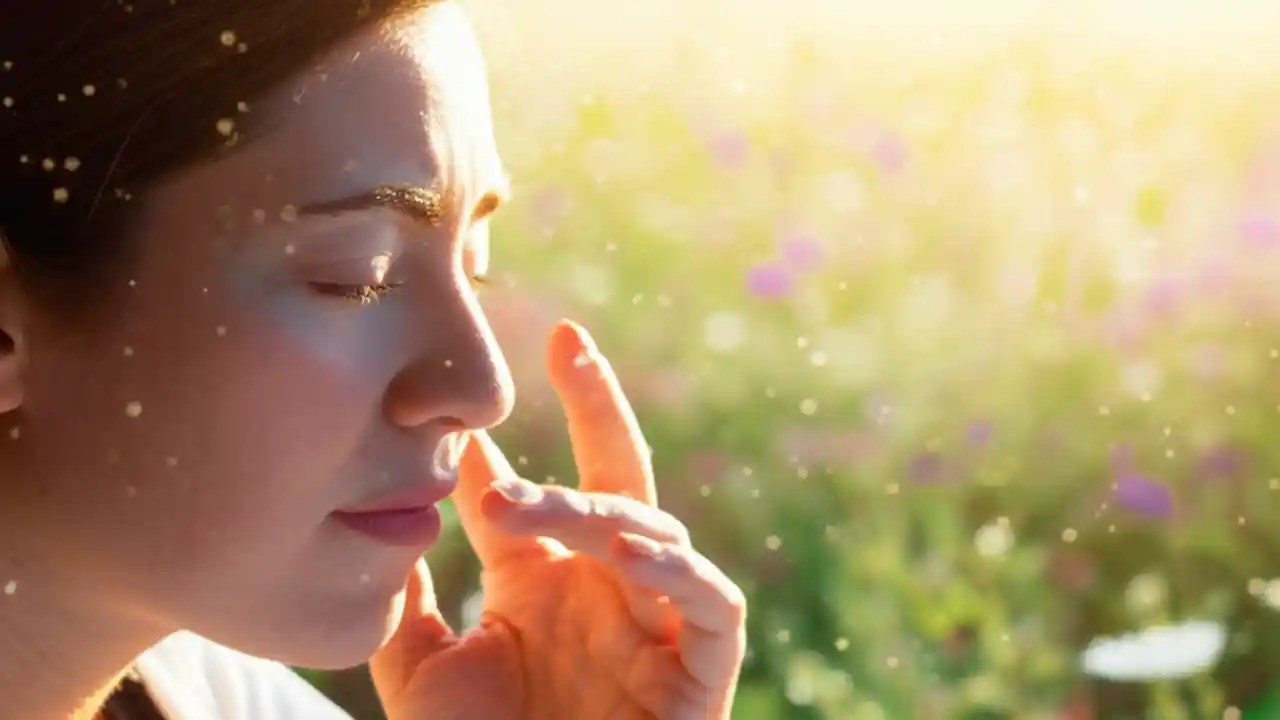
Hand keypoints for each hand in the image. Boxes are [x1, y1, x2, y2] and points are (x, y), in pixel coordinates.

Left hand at [369, 320, 745, 719]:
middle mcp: (603, 589)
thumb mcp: (424, 676)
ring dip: (591, 511)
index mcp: (543, 586)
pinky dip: (678, 571)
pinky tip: (627, 549)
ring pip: (648, 531)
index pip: (531, 497)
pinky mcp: (702, 671)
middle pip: (613, 476)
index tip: (457, 408)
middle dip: (598, 403)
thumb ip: (411, 602)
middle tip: (566, 340)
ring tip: (519, 508)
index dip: (496, 451)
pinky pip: (710, 605)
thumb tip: (398, 520)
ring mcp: (654, 623)